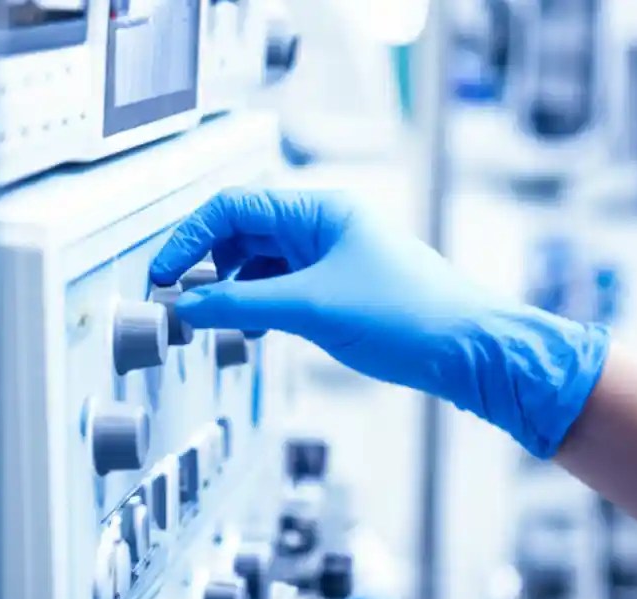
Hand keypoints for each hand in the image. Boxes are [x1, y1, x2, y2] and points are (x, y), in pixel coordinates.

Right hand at [150, 189, 609, 457]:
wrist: (473, 352)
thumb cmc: (412, 316)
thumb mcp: (310, 308)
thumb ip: (240, 303)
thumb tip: (187, 304)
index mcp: (319, 210)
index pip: (233, 208)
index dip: (190, 239)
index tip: (162, 274)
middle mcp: (324, 227)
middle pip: (243, 234)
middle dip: (208, 266)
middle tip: (180, 301)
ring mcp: (333, 260)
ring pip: (261, 265)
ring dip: (232, 290)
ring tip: (215, 321)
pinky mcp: (341, 292)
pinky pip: (283, 290)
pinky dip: (259, 307)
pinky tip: (251, 330)